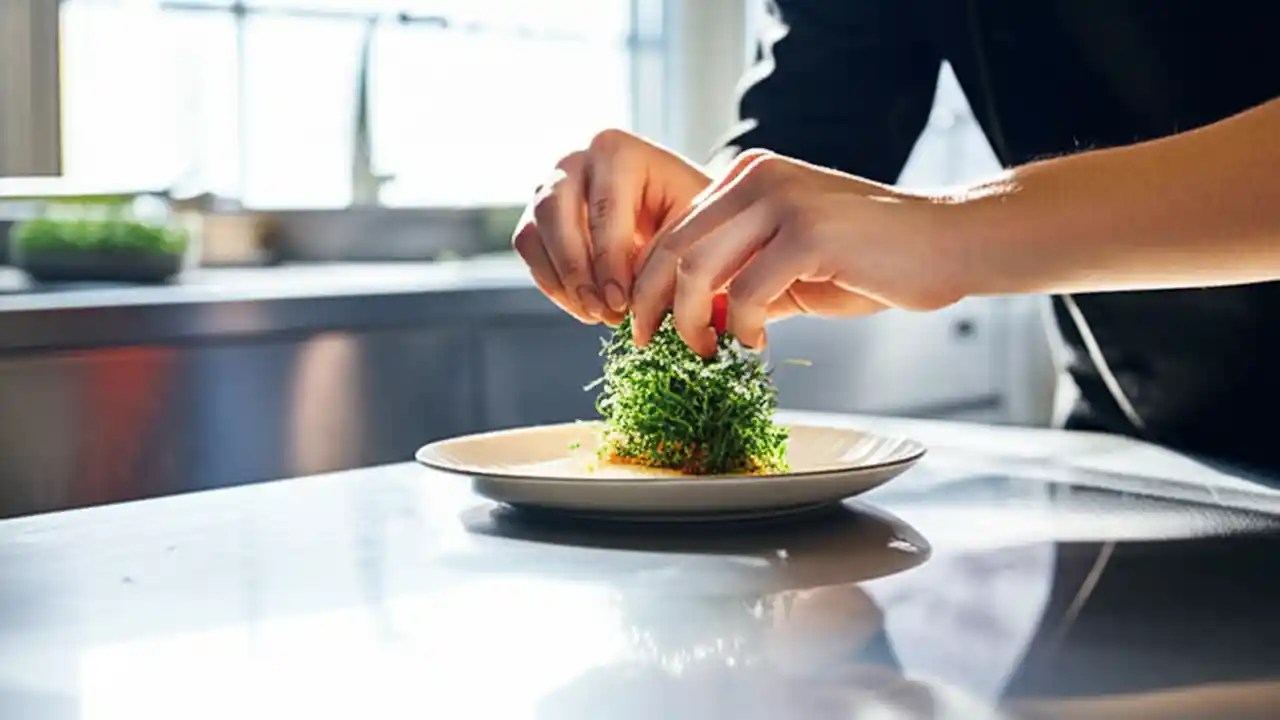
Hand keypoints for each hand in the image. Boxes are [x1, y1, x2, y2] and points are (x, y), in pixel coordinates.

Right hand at [511, 130, 710, 324]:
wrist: (675, 211)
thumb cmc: (688, 216)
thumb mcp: (690, 228)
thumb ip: (664, 255)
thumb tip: (639, 300)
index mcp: (617, 150)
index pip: (602, 206)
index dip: (610, 261)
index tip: (623, 302)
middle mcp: (575, 160)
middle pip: (553, 211)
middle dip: (577, 271)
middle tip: (604, 312)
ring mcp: (550, 185)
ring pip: (533, 233)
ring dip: (562, 282)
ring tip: (597, 314)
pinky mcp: (538, 215)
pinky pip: (529, 250)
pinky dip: (552, 284)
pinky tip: (585, 306)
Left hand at [630, 150, 968, 354]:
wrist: (949, 244)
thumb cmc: (873, 259)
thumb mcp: (791, 264)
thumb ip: (741, 280)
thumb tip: (694, 318)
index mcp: (748, 176)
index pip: (674, 230)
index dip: (650, 282)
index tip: (647, 325)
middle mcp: (758, 176)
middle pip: (674, 247)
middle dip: (653, 305)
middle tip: (652, 345)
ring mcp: (784, 199)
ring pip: (700, 269)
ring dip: (693, 321)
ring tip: (709, 349)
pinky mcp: (810, 232)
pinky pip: (748, 291)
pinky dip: (743, 326)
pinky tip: (756, 343)